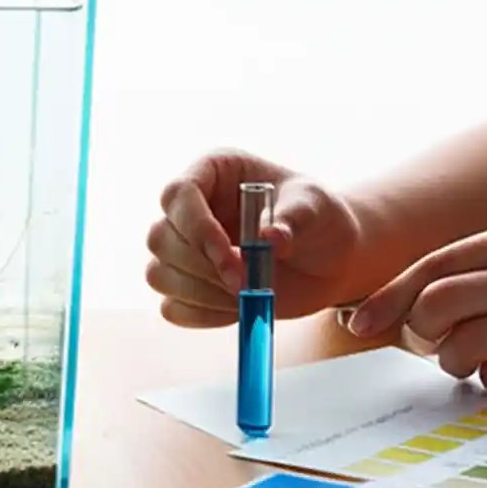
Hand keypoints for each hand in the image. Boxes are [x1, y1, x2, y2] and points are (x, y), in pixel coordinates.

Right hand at [146, 150, 362, 326]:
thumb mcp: (315, 207)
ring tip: (246, 293)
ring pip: (158, 274)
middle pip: (160, 238)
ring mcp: (185, 249)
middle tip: (246, 282)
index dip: (196, 227)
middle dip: (201, 267)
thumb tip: (270, 238)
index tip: (230, 256)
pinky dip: (201, 315)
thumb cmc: (319, 218)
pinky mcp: (189, 286)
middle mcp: (190, 209)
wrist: (328, 257)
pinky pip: (172, 308)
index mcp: (213, 172)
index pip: (179, 194)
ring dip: (200, 293)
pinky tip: (236, 308)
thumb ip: (293, 219)